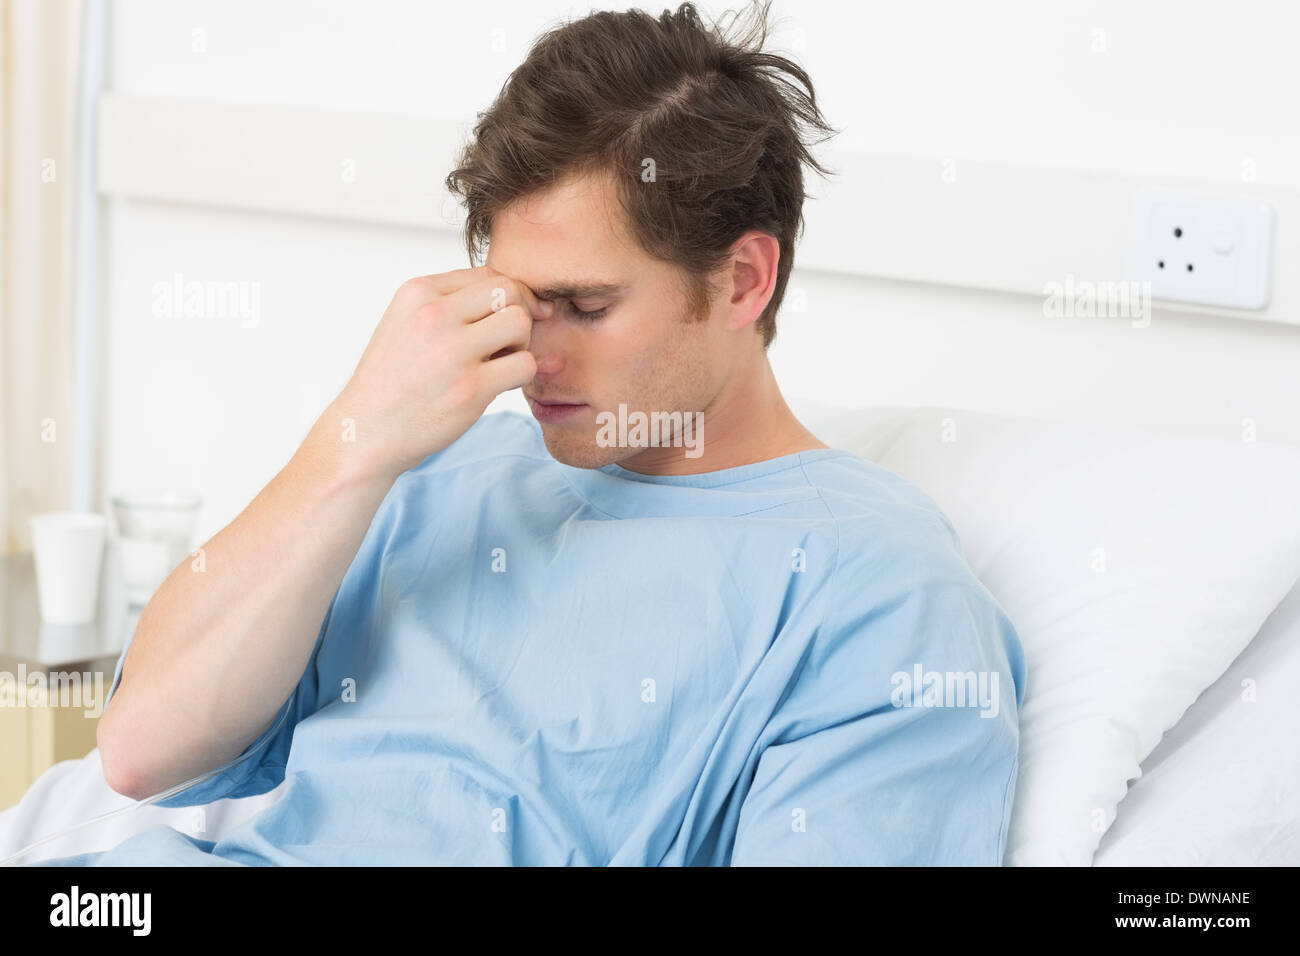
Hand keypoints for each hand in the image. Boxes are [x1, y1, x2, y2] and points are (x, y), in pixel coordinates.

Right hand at [323, 266, 549, 483]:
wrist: (366, 430)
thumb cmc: (394, 379)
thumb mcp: (406, 322)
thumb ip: (449, 302)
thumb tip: (517, 293)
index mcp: (417, 292)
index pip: (487, 274)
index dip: (507, 297)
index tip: (502, 322)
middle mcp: (433, 315)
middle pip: (509, 291)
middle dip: (518, 315)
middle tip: (505, 343)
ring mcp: (452, 350)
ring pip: (520, 322)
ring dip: (521, 344)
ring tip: (499, 363)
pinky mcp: (471, 386)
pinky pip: (525, 364)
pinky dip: (521, 375)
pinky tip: (498, 385)